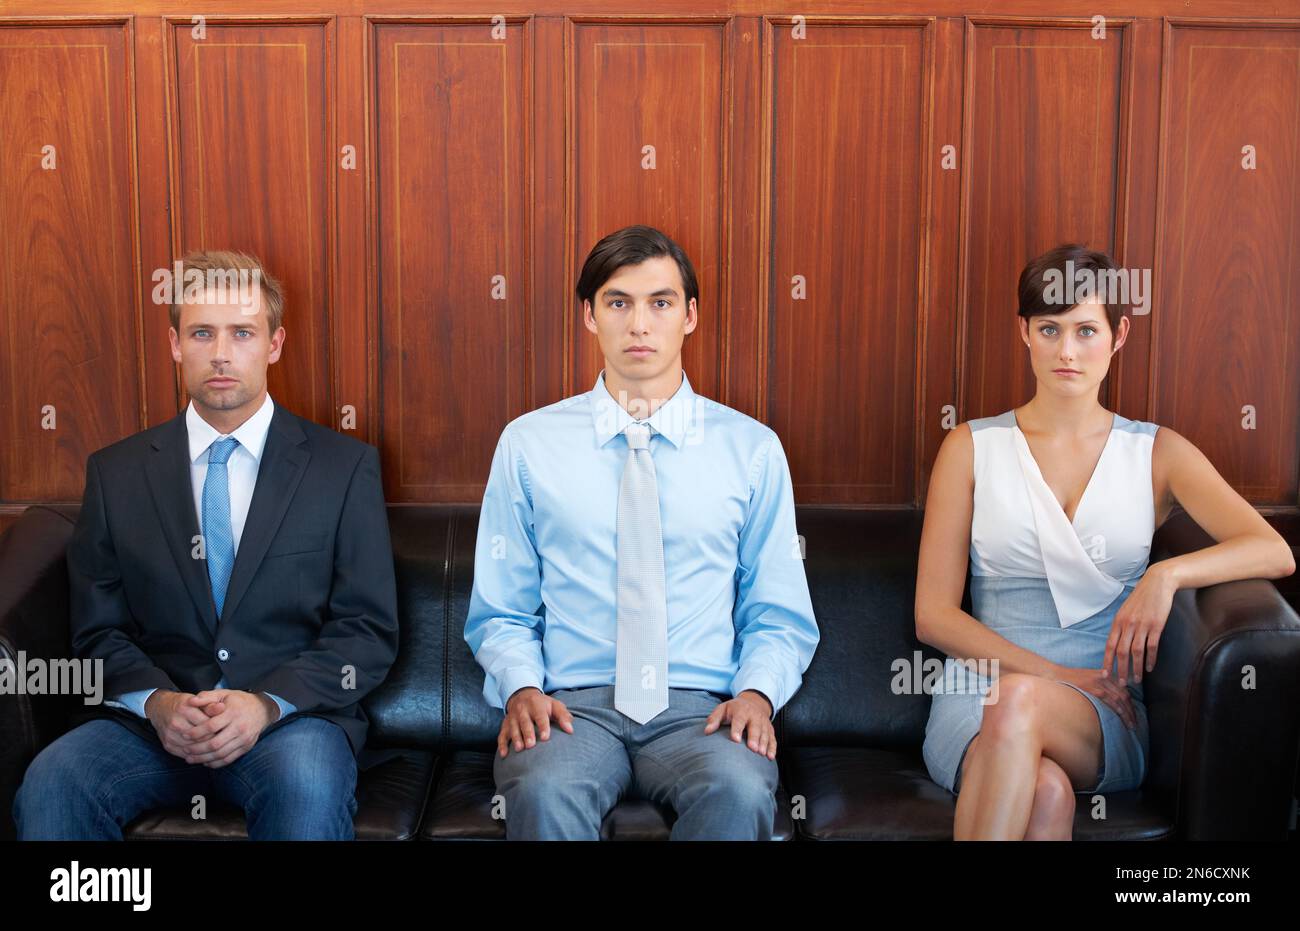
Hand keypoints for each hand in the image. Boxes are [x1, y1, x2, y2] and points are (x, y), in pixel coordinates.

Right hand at [145, 690, 225, 757]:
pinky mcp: (167, 745)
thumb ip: (210, 705)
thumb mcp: (197, 700)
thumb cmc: (183, 704)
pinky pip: (185, 754)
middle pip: (200, 737)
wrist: (160, 709)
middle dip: (213, 739)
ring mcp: (170, 735)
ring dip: (205, 749)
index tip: (226, 729)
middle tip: (223, 740)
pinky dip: (196, 755)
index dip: (219, 727)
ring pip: (193, 748)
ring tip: (216, 747)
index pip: (207, 723)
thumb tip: (222, 707)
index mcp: (184, 709)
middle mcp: (175, 723)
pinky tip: (204, 753)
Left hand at [174, 689, 277, 767]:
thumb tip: (191, 701)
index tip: (184, 735)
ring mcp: (244, 739)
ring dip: (204, 758)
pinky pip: (229, 759)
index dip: (196, 732)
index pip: (211, 726)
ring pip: (221, 754)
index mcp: (233, 713)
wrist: (262, 710)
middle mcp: (240, 727)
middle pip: (215, 743)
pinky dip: (215, 763)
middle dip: (197, 749)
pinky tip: (205, 762)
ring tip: (190, 758)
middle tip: (185, 749)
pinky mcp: (246, 747)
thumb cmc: (239, 701)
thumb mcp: (223, 694)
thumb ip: (206, 697)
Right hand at [498, 687, 573, 757]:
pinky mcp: (505, 725)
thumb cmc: (543, 705)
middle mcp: (522, 710)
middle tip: (531, 745)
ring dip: (515, 738)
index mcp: (536, 704)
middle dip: (527, 733)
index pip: (540, 716)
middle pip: (524, 722)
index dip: (543, 726)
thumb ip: (563, 716)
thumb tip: (570, 730)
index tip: (546, 737)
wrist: (522, 695)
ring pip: (513, 728)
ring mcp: (512, 717)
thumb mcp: (555, 705)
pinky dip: (502, 744)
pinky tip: (504, 755)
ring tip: (520, 749)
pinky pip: (502, 735)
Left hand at [704, 690, 775, 759]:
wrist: (754, 702)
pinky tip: (770, 757)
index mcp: (741, 711)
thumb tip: (707, 731)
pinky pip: (772, 738)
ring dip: (764, 744)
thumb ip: (714, 719)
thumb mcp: (722, 709)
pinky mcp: (770, 729)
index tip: (735, 739)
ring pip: (765, 733)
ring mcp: (763, 723)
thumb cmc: (734, 709)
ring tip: (761, 754)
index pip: (739, 720)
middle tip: (752, 748)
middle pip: (755, 727)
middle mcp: (754, 716)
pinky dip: (772, 748)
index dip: (737, 729)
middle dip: (754, 738)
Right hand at [1051, 665, 1137, 730]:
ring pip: (1119, 699)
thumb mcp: (1088, 679)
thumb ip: (1101, 686)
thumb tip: (1111, 701)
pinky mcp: (1091, 688)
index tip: (1133, 716)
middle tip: (1134, 724)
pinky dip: (1116, 708)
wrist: (1053, 673)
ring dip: (1126, 713)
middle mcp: (1104, 677)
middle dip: (1131, 711)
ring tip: (1130, 725)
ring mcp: (1098, 682)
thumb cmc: (1069, 679)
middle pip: (1124, 696)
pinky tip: (1119, 716)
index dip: (1131, 705)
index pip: (1124, 691)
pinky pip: (1108, 700)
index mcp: (1105, 675)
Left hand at [1102, 565, 1176, 684]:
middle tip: (1122, 684)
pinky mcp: (1156, 625)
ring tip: (1136, 680)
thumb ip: (1121, 626)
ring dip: (1136, 668)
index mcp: (1118, 621)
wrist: (1157, 583)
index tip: (1105, 674)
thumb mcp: (1126, 611)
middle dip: (1120, 669)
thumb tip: (1117, 643)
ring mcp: (1142, 625)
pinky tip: (1149, 668)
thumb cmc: (1141, 598)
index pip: (1109, 645)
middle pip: (1121, 652)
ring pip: (1136, 652)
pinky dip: (1150, 659)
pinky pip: (1152, 646)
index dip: (1106, 661)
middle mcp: (1127, 624)